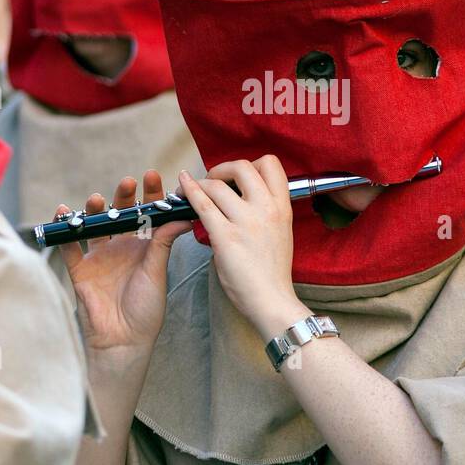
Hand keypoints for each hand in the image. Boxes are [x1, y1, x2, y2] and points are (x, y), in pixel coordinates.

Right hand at [59, 170, 191, 359]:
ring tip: (98, 200)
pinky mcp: (80, 270)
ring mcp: (99, 257)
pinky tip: (63, 213)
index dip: (150, 195)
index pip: (148, 214)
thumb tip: (182, 215)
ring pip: (94, 225)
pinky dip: (64, 230)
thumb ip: (163, 243)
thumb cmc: (146, 310)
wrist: (124, 341)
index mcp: (145, 247)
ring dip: (95, 210)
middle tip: (128, 183)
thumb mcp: (158, 272)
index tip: (153, 176)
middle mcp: (122, 247)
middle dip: (123, 197)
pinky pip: (69, 246)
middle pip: (121, 214)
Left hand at [177, 157, 309, 338]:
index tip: (239, 178)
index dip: (252, 164)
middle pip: (242, 166)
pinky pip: (202, 204)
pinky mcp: (225, 236)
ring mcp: (246, 221)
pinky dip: (189, 191)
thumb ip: (265, 211)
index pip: (271, 164)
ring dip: (202, 183)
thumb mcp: (280, 232)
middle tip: (214, 181)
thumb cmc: (272, 272)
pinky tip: (182, 186)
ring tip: (194, 191)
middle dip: (223, 168)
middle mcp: (266, 208)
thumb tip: (241, 198)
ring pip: (217, 184)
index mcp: (282, 206)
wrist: (272, 301)